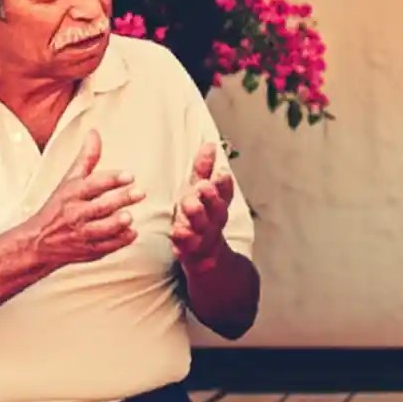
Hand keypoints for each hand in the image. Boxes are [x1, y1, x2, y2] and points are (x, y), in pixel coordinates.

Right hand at [28, 129, 145, 264]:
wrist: (38, 241)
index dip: (111, 180)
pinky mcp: (88, 250)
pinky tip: (131, 233)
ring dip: (116, 224)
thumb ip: (86, 158)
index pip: (93, 184)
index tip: (129, 175)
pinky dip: (119, 241)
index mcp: (73, 194)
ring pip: (102, 230)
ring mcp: (82, 233)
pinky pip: (105, 247)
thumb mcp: (70, 180)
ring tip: (129, 217)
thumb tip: (94, 132)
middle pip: (100, 207)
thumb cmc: (58, 206)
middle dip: (120, 200)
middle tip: (139, 193)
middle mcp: (76, 213)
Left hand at [171, 142, 234, 269]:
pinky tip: (177, 232)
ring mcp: (203, 238)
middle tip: (203, 186)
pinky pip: (187, 247)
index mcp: (217, 204)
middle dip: (211, 197)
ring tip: (189, 204)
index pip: (225, 193)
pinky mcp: (189, 252)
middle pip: (216, 210)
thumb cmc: (199, 217)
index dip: (224, 184)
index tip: (221, 172)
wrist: (204, 257)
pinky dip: (183, 241)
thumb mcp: (199, 191)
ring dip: (197, 216)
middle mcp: (213, 221)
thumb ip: (203, 169)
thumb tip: (209, 144)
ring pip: (202, 228)